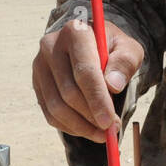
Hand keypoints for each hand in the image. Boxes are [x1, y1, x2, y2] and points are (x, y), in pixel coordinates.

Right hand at [32, 17, 143, 142]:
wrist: (92, 44)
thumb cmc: (112, 48)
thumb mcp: (129, 49)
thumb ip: (125, 63)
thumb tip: (113, 85)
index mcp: (75, 32)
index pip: (84, 71)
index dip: (97, 99)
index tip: (109, 121)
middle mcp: (51, 46)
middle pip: (69, 92)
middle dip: (91, 116)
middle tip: (111, 130)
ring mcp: (40, 65)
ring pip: (57, 106)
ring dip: (80, 126)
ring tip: (102, 133)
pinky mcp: (37, 83)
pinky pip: (49, 113)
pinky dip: (69, 126)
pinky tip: (87, 128)